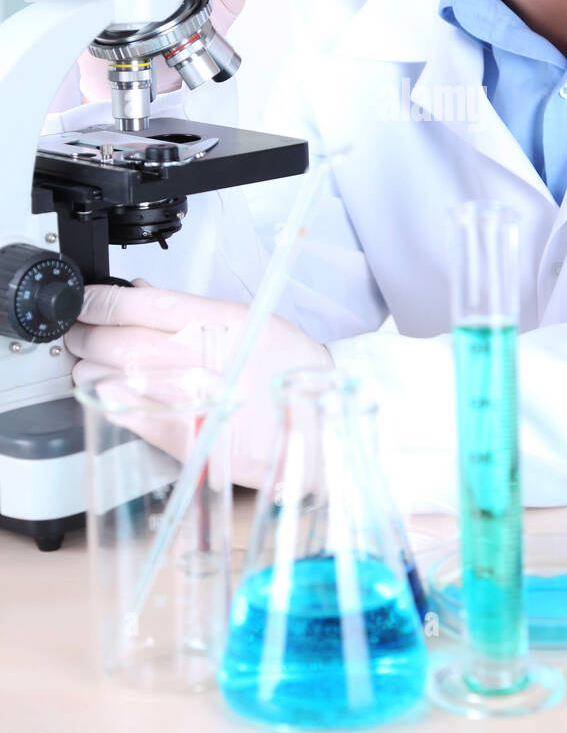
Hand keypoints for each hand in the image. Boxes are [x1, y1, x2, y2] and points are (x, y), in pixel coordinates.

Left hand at [65, 279, 333, 488]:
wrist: (323, 424)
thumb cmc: (290, 370)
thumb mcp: (249, 322)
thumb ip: (192, 310)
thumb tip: (141, 292)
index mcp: (223, 322)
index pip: (145, 305)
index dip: (103, 301)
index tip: (84, 301)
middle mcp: (209, 358)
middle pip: (123, 342)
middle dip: (88, 337)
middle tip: (76, 334)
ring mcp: (199, 401)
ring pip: (121, 380)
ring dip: (92, 371)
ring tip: (87, 365)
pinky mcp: (193, 440)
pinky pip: (137, 419)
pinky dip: (112, 404)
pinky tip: (105, 395)